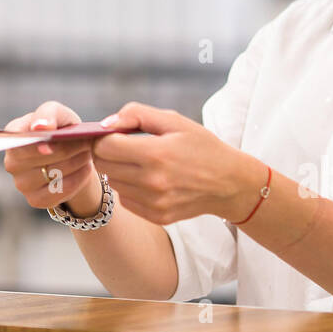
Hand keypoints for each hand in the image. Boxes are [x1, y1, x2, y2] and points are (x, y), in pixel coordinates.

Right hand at [1, 100, 101, 210]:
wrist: (71, 155)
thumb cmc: (61, 129)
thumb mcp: (59, 114)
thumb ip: (48, 114)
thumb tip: (40, 128)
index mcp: (13, 135)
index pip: (18, 139)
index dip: (34, 142)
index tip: (52, 141)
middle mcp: (11, 161)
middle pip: (43, 156)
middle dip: (69, 148)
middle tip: (86, 142)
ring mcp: (21, 183)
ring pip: (54, 174)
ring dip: (76, 163)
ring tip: (86, 154)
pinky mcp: (35, 200)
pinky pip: (59, 192)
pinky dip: (77, 180)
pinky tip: (84, 169)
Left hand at [89, 101, 262, 225]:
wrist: (229, 183)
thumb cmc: (201, 146)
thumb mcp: (174, 121)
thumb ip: (137, 114)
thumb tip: (105, 124)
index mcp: (156, 154)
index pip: (105, 146)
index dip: (104, 137)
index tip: (114, 134)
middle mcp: (152, 181)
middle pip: (103, 166)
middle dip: (107, 153)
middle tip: (122, 146)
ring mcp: (154, 202)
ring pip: (112, 183)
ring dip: (118, 170)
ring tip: (139, 162)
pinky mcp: (157, 216)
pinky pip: (125, 200)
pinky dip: (130, 188)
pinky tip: (147, 179)